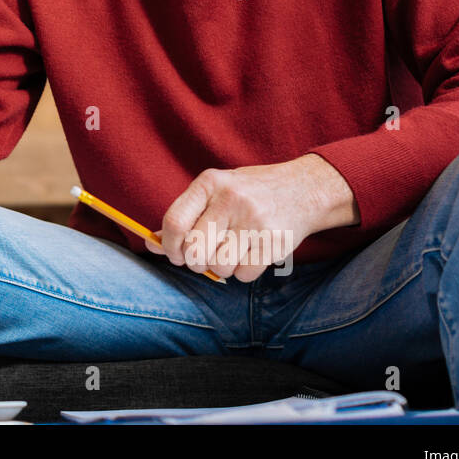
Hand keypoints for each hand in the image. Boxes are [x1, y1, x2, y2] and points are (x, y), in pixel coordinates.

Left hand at [148, 154, 357, 281]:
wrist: (306, 188)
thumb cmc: (249, 192)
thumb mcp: (216, 191)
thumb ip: (185, 215)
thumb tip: (152, 243)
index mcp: (210, 183)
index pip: (175, 222)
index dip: (169, 246)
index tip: (174, 253)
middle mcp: (231, 200)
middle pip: (194, 250)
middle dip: (194, 262)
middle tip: (202, 257)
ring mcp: (255, 221)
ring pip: (218, 266)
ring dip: (220, 267)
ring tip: (230, 252)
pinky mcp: (274, 243)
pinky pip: (243, 275)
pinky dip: (242, 272)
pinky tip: (249, 254)